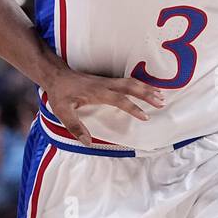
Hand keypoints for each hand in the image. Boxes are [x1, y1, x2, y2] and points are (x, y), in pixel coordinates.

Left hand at [41, 66, 164, 145]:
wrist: (56, 76)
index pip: (119, 100)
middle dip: (147, 94)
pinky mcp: (106, 81)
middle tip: (162, 102)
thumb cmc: (59, 94)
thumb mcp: (62, 112)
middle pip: (131, 86)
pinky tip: (146, 88)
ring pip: (131, 82)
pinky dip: (139, 84)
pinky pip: (126, 81)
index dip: (133, 108)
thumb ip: (75, 127)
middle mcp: (105, 85)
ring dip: (146, 88)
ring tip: (161, 95)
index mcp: (97, 92)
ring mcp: (106, 81)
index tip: (145, 116)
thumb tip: (88, 142)